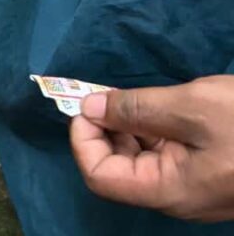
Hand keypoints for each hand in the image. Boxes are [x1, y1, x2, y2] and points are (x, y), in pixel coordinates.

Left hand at [70, 76, 233, 221]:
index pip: (99, 176)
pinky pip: (165, 154)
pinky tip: (158, 106)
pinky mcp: (206, 173)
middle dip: (103, 129)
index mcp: (166, 190)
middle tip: (107, 93)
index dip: (84, 140)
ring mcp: (192, 186)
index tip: (87, 104)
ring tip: (132, 96)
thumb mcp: (192, 107)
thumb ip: (136, 108)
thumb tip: (88, 107)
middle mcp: (174, 196)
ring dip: (127, 126)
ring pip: (141, 158)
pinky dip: (152, 129)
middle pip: (117, 167)